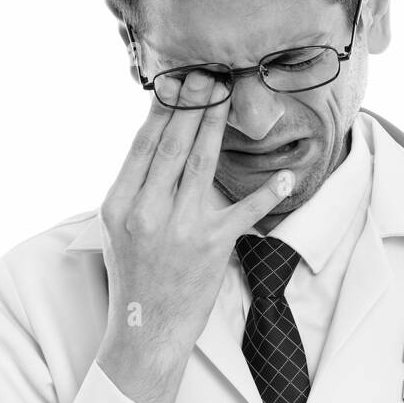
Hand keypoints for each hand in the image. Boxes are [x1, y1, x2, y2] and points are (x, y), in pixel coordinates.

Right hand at [96, 72, 294, 402]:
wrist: (145, 331)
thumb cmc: (133, 278)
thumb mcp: (117, 229)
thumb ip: (135, 189)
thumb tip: (157, 141)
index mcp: (119, 203)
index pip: (144, 144)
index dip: (164, 108)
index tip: (178, 79)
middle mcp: (146, 211)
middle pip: (173, 144)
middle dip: (193, 104)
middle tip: (208, 71)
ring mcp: (179, 228)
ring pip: (201, 163)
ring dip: (217, 124)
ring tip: (228, 94)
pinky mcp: (210, 247)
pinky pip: (243, 211)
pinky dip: (268, 193)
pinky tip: (286, 174)